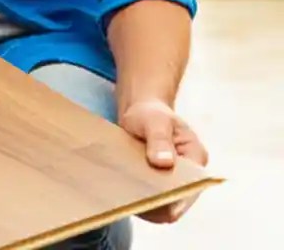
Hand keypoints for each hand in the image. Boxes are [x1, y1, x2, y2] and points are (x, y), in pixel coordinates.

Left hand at [118, 98, 208, 222]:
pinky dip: (135, 198)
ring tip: (122, 193)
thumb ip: (159, 140)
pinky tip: (120, 192)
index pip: (191, 187)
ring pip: (160, 204)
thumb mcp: (155, 121)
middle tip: (129, 197)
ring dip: (143, 202)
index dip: (174, 198)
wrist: (140, 111)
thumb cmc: (150, 113)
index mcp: (195, 158)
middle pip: (175, 202)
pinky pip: (148, 199)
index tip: (150, 198)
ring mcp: (172, 181)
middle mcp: (189, 175)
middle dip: (155, 202)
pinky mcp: (156, 184)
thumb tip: (164, 163)